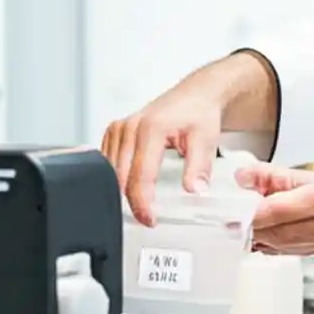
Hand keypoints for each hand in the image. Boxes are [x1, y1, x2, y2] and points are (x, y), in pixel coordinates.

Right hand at [100, 78, 223, 226]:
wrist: (195, 94)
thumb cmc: (199, 112)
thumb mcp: (206, 139)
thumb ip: (199, 166)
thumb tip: (194, 189)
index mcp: (150, 128)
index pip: (140, 176)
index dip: (142, 203)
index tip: (149, 219)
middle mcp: (130, 126)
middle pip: (121, 176)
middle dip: (131, 202)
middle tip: (147, 218)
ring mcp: (119, 128)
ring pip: (110, 170)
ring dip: (122, 190)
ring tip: (140, 205)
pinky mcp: (115, 130)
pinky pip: (107, 160)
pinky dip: (115, 176)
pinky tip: (129, 185)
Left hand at [235, 163, 313, 255]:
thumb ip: (275, 179)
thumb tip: (244, 175)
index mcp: (285, 222)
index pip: (238, 219)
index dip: (226, 203)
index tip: (222, 188)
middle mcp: (285, 240)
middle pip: (244, 227)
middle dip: (236, 208)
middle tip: (239, 183)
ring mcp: (292, 246)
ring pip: (256, 233)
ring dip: (251, 215)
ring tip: (256, 191)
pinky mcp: (300, 247)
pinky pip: (271, 238)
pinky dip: (266, 223)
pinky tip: (275, 204)